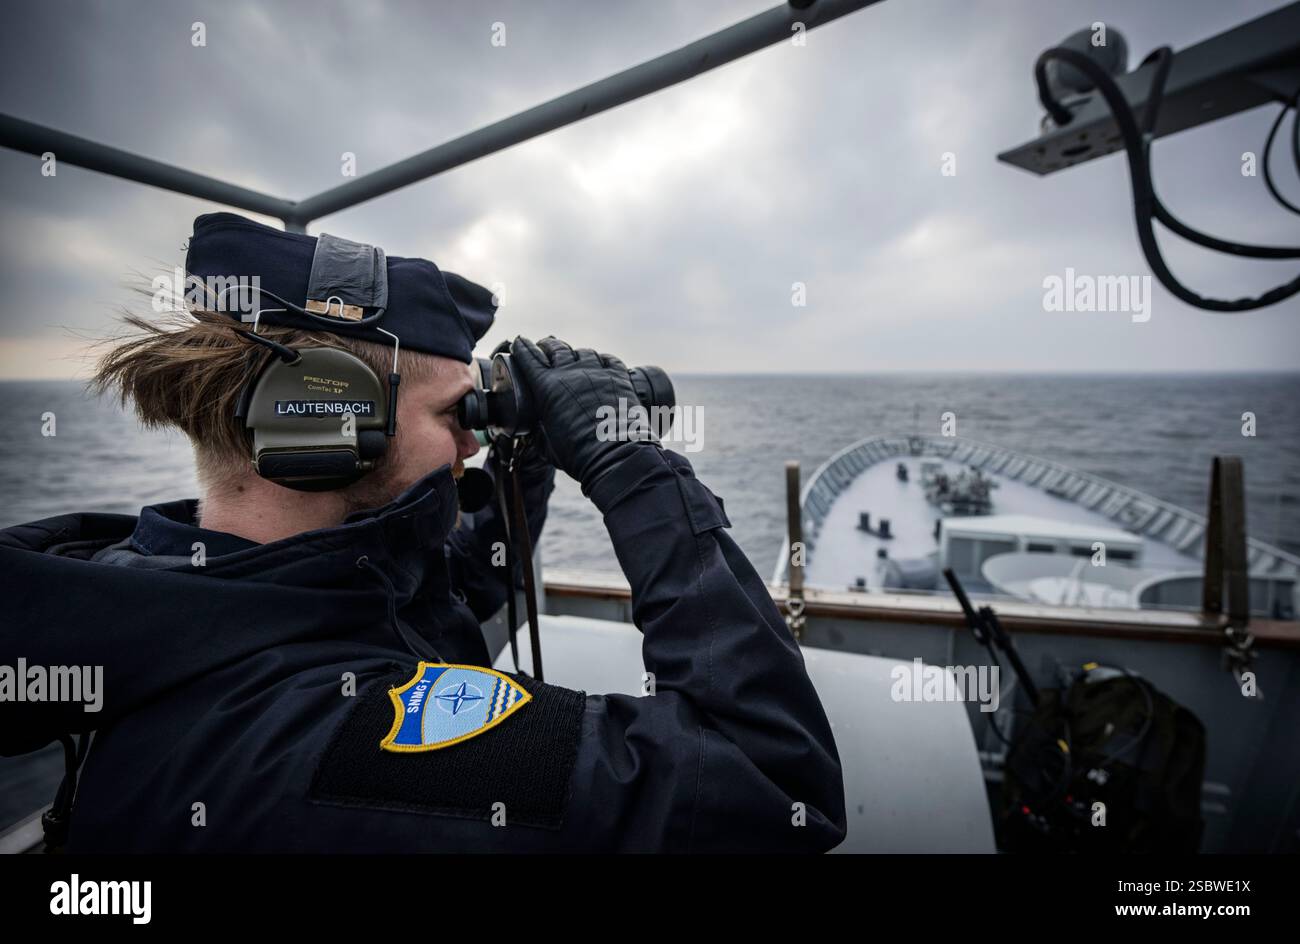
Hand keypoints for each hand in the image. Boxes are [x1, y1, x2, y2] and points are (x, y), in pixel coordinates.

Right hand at [510, 336, 657, 491]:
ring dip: (575, 354)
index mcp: (547, 386)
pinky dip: (602, 360)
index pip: (528, 357)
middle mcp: (570, 373)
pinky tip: (600, 365)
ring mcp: (597, 372)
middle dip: (547, 346)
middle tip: (545, 349)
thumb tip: (536, 427)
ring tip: (573, 359)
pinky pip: (608, 359)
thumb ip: (538, 428)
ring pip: (582, 351)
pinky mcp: (619, 376)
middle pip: (555, 348)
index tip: (520, 343)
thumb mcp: (545, 443)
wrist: (614, 457)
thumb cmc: (578, 455)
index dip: (522, 347)